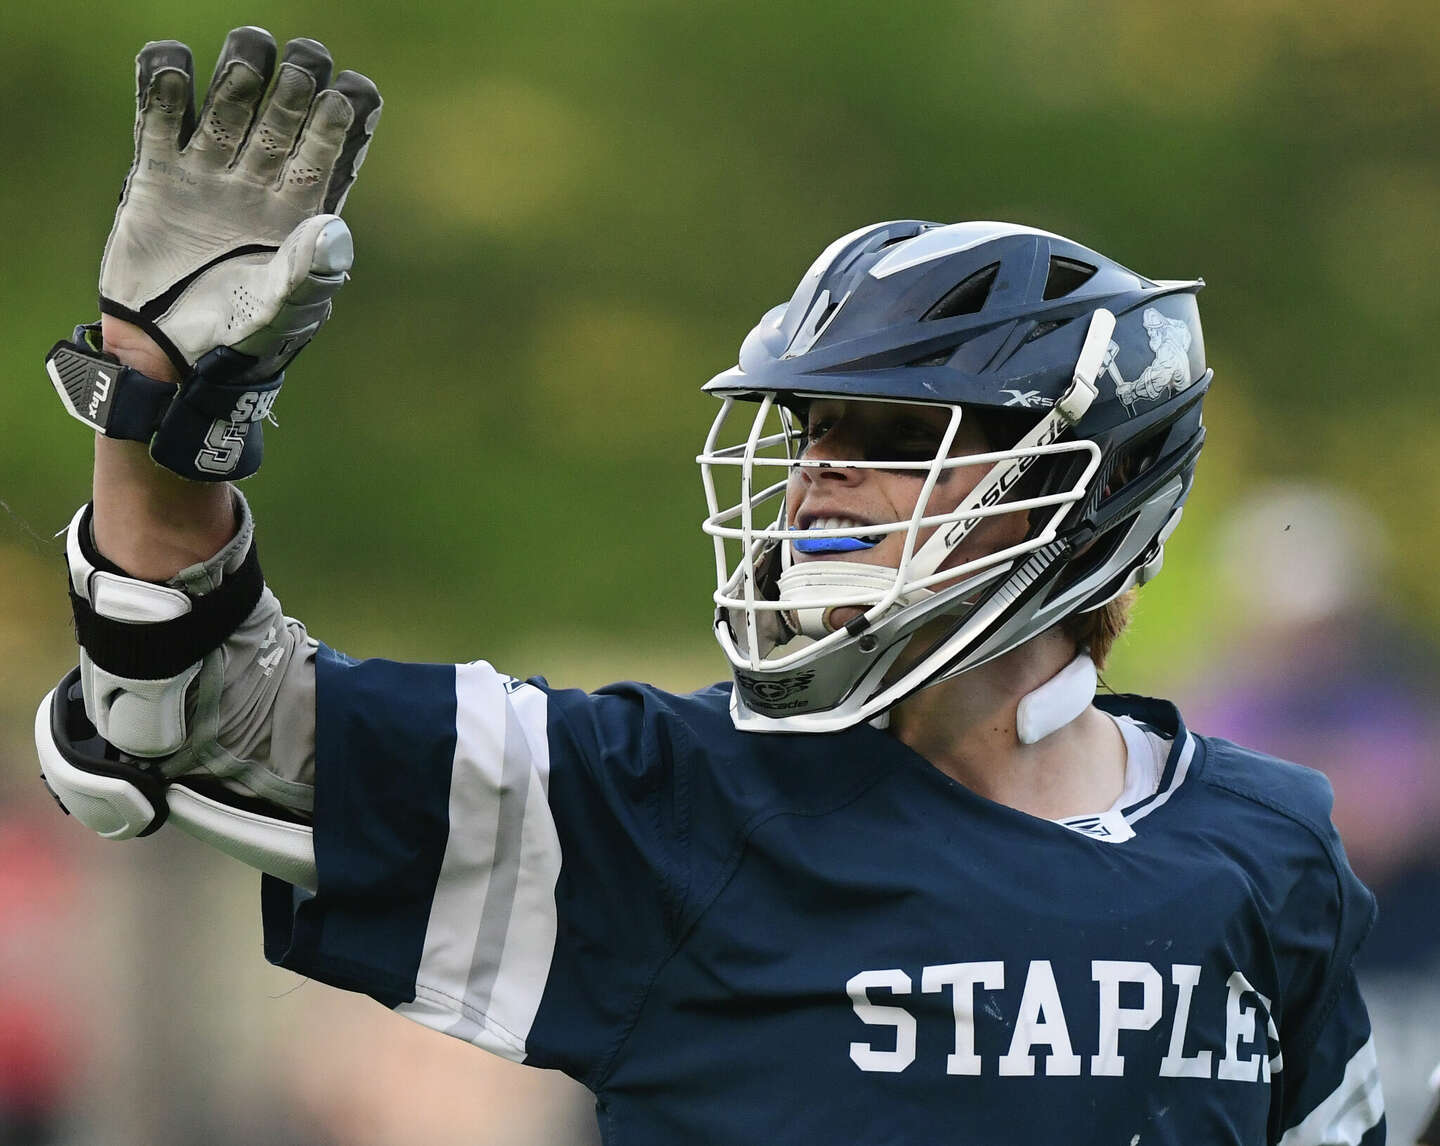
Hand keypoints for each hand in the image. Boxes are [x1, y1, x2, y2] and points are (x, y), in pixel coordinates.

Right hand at [99, 27, 379, 382]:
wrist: (167, 352)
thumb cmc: (238, 336)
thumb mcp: (280, 310)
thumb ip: (307, 273)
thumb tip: (335, 230)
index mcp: (301, 211)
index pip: (329, 153)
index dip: (341, 121)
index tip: (350, 94)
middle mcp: (259, 184)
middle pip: (281, 118)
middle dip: (295, 86)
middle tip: (305, 60)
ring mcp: (208, 174)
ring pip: (228, 108)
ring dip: (240, 75)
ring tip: (251, 50)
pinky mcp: (157, 174)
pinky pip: (161, 119)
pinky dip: (165, 88)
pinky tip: (174, 67)